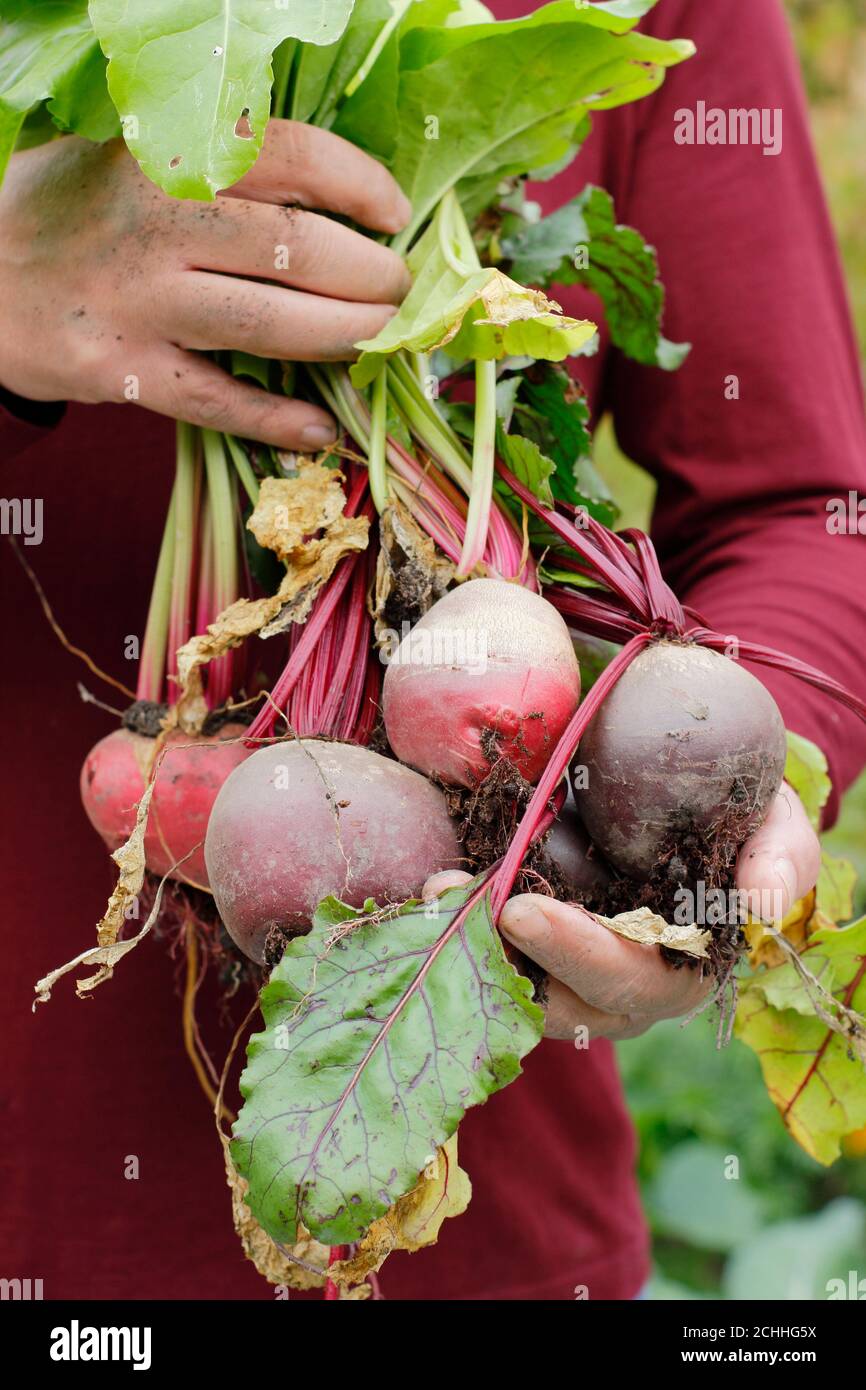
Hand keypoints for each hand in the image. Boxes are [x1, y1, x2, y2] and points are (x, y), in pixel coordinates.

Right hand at [0, 123, 411, 447]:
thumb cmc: (72, 212)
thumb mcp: (127, 155)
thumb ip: (214, 166)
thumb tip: (332, 197)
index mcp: (164, 156)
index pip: (289, 158)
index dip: (359, 185)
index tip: (394, 214)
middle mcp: (155, 226)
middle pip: (297, 250)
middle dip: (370, 274)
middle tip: (398, 290)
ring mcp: (140, 304)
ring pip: (270, 326)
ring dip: (344, 337)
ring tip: (379, 339)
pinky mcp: (126, 372)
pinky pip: (218, 403)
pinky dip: (276, 420)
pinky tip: (321, 428)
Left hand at [422, 782, 820, 1043]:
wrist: (696, 802)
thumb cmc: (739, 820)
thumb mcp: (776, 826)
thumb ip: (780, 861)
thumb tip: (763, 907)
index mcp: (683, 968)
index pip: (627, 980)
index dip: (575, 953)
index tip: (522, 910)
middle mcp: (622, 989)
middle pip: (559, 999)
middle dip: (506, 956)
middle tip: (459, 899)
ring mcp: (573, 978)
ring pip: (514, 989)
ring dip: (468, 948)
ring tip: (437, 891)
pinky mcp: (534, 952)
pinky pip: (489, 962)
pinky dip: (455, 930)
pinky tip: (431, 891)